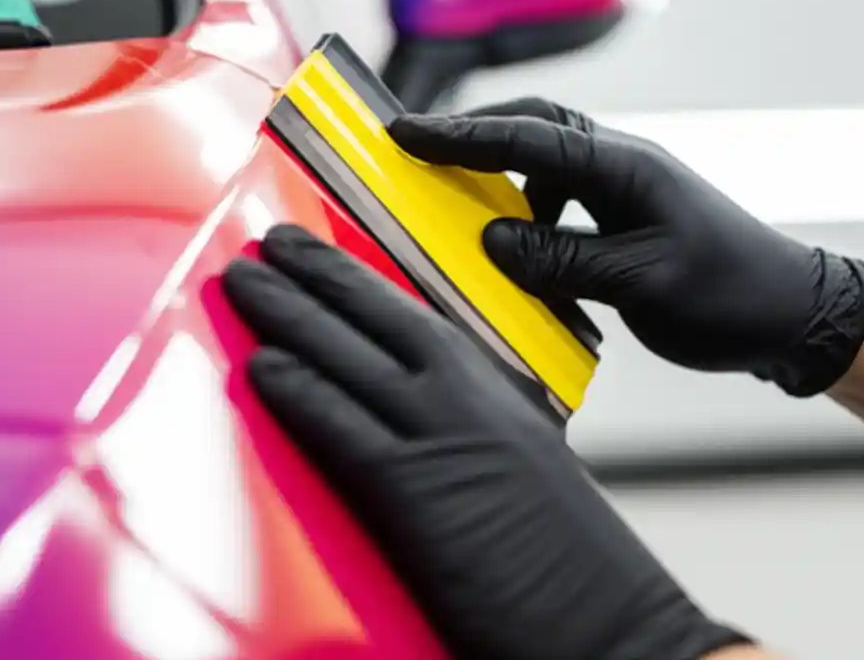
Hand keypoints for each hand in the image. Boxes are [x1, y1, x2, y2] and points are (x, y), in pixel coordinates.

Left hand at [222, 225, 748, 659]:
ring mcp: (445, 438)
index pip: (422, 320)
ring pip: (352, 356)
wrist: (617, 624)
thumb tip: (422, 429)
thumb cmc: (574, 567)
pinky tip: (264, 364)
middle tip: (271, 242)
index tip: (327, 258)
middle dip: (320, 274)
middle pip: (381, 319)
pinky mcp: (415, 491)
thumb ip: (480, 440)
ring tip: (245, 280)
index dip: (366, 284)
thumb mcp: (531, 478)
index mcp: (506, 396)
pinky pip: (342, 425)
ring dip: (291, 314)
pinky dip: (300, 390)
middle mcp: (476, 402)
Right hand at [390, 99, 863, 396]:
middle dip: (474, 137)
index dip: (461, 137)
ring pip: (545, 166)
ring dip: (501, 181)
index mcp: (626, 168)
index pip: (529, 138)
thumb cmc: (729, 295)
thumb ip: (562, 259)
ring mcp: (625, 191)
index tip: (404, 134)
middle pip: (535, 128)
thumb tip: (493, 240)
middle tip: (418, 150)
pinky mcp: (625, 220)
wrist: (790, 315)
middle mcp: (622, 167)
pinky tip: (518, 253)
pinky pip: (562, 205)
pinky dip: (529, 221)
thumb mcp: (640, 282)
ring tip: (461, 211)